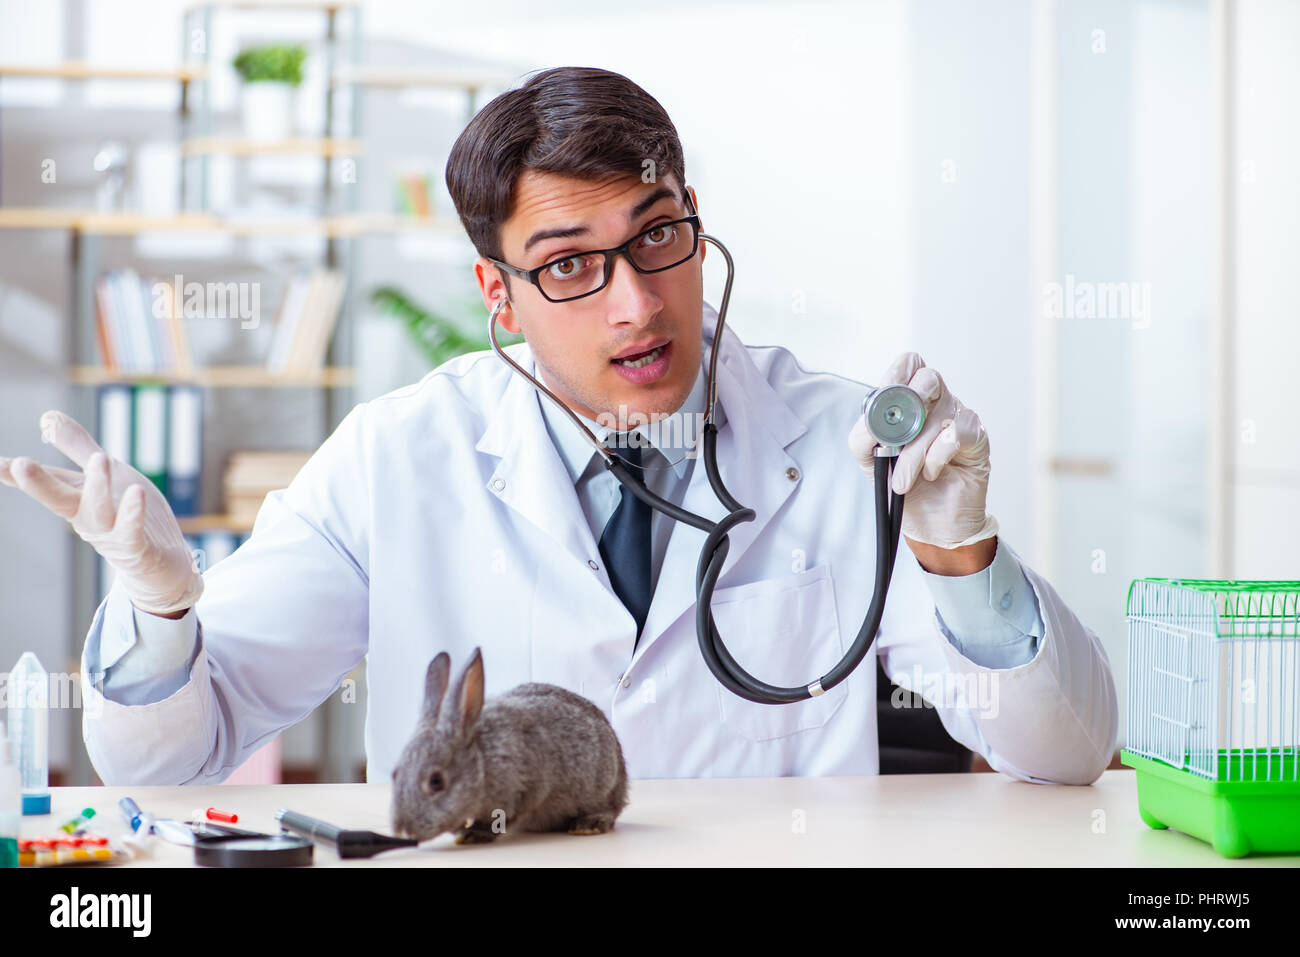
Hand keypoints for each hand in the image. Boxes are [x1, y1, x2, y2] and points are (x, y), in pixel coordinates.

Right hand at [0, 410, 202, 615]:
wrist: (164, 563)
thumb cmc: (128, 513)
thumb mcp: (103, 474)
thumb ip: (77, 447)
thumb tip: (47, 416)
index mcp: (77, 498)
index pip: (45, 481)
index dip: (15, 473)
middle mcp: (87, 517)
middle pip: (59, 499)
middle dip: (39, 484)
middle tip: (19, 464)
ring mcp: (110, 534)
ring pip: (99, 510)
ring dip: (98, 485)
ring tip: (101, 458)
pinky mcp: (136, 548)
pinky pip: (132, 531)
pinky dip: (133, 514)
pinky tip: (137, 494)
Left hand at [847, 352, 997, 551]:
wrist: (930, 523)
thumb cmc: (904, 486)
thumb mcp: (871, 461)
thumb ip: (864, 437)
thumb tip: (869, 423)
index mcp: (911, 401)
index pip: (909, 365)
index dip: (897, 373)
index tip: (885, 396)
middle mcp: (937, 403)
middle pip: (928, 379)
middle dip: (907, 407)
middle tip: (894, 439)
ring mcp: (959, 418)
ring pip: (938, 415)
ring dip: (914, 453)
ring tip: (904, 479)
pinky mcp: (977, 439)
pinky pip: (956, 435)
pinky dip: (936, 458)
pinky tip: (931, 472)